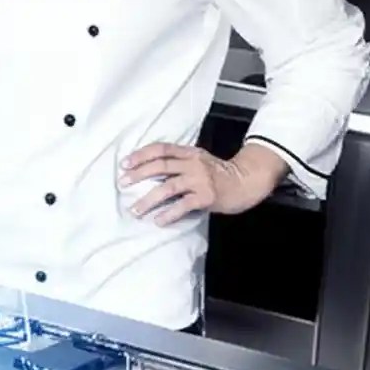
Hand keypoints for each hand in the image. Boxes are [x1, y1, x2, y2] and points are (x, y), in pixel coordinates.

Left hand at [120, 143, 285, 225]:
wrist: (247, 182)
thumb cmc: (219, 174)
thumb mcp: (200, 161)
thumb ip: (179, 162)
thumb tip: (149, 171)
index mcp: (190, 153)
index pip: (161, 149)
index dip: (141, 155)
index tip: (125, 163)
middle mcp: (193, 164)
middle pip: (160, 166)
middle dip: (138, 175)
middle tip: (122, 184)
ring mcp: (200, 180)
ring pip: (168, 188)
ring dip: (148, 200)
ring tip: (135, 210)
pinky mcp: (206, 196)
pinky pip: (183, 205)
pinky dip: (168, 213)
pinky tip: (158, 220)